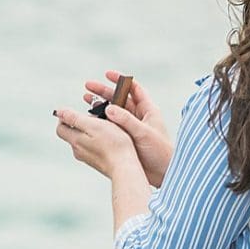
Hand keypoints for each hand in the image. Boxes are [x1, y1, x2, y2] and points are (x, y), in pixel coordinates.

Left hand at [53, 105, 138, 178]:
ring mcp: (88, 157)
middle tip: (94, 117)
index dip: (65, 117)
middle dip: (80, 123)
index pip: (60, 128)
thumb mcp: (93, 125)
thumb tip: (59, 112)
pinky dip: (98, 140)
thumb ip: (74, 118)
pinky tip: (110, 138)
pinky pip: (93, 147)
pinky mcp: (97, 161)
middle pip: (72, 134)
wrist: (125, 167)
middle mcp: (78, 151)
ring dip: (90, 131)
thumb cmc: (113, 145)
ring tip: (105, 126)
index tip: (76, 111)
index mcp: (75, 141)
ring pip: (83, 140)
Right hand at [83, 72, 171, 187]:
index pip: (134, 89)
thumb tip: (109, 107)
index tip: (107, 74)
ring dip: (100, 105)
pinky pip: (111, 126)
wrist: (164, 174)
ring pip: (113, 112)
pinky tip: (90, 119)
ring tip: (85, 99)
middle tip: (88, 86)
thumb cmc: (160, 152)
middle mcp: (138, 116)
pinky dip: (101, 121)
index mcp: (148, 110)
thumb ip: (126, 120)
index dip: (120, 80)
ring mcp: (131, 127)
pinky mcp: (125, 138)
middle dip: (104, 91)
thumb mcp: (144, 133)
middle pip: (119, 98)